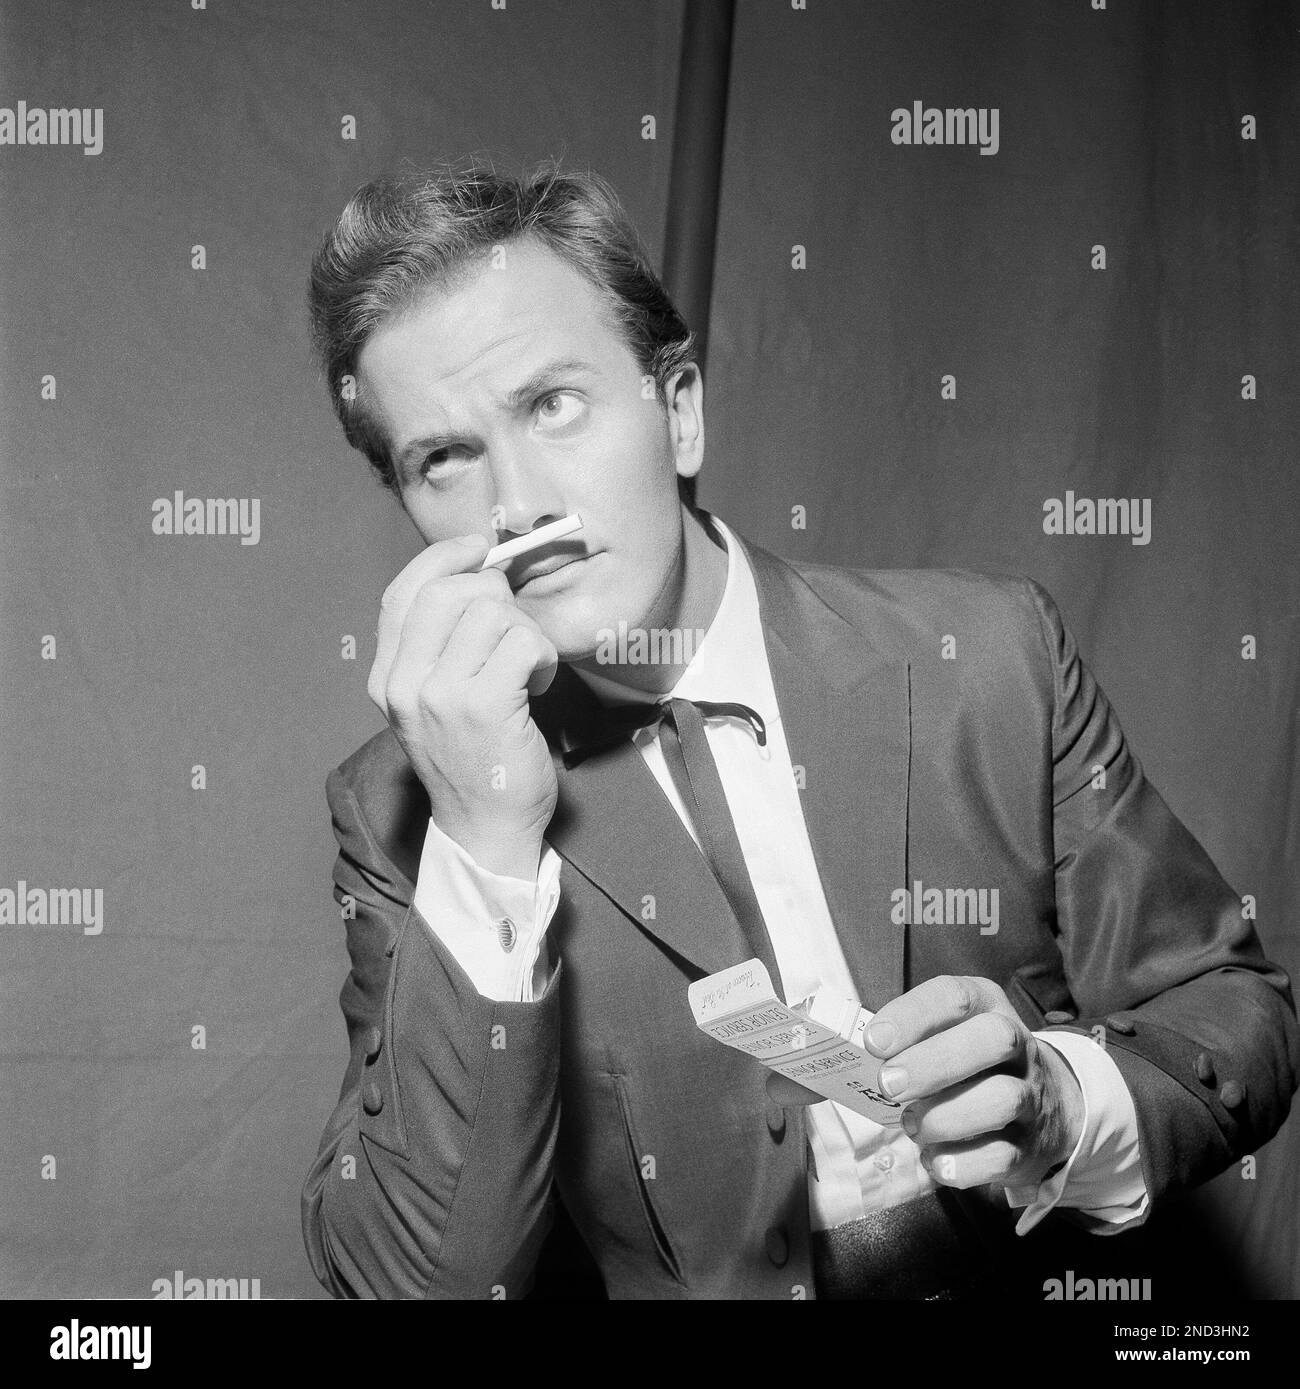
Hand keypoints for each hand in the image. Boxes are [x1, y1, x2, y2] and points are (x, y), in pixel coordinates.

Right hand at [368, 534, 559, 876]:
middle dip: (497, 596)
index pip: (402, 592)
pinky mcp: (483, 705)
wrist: (485, 828)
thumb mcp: (434, 702)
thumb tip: (479, 575)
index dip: (443, 558)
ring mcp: (439, 694)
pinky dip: (541, 656)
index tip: (479, 550)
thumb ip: (440, 646)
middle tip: (515, 632)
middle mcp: (404, 683)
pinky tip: (535, 685)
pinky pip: (523, 641)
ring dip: (525, 633)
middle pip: (449, 590)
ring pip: (493, 612)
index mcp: (387, 677)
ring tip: (525, 670)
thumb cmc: (474, 760)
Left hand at [767, 975, 1084, 1190]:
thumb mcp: (919, 1045)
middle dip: (936, 1062)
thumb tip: (778, 1086)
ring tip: (915, 1126)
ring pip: (1002, 1098)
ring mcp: (1027, 1094)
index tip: (874, 1040)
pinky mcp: (1028, 1144)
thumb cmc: (957, 1066)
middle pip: (992, 1038)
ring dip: (948, 1116)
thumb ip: (851, 1062)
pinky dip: (965, 1164)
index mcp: (978, 1005)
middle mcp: (1011, 1043)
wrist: (1041, 1106)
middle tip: (890, 1087)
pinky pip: (1004, 1155)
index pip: (952, 995)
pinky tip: (936, 1162)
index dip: (913, 1014)